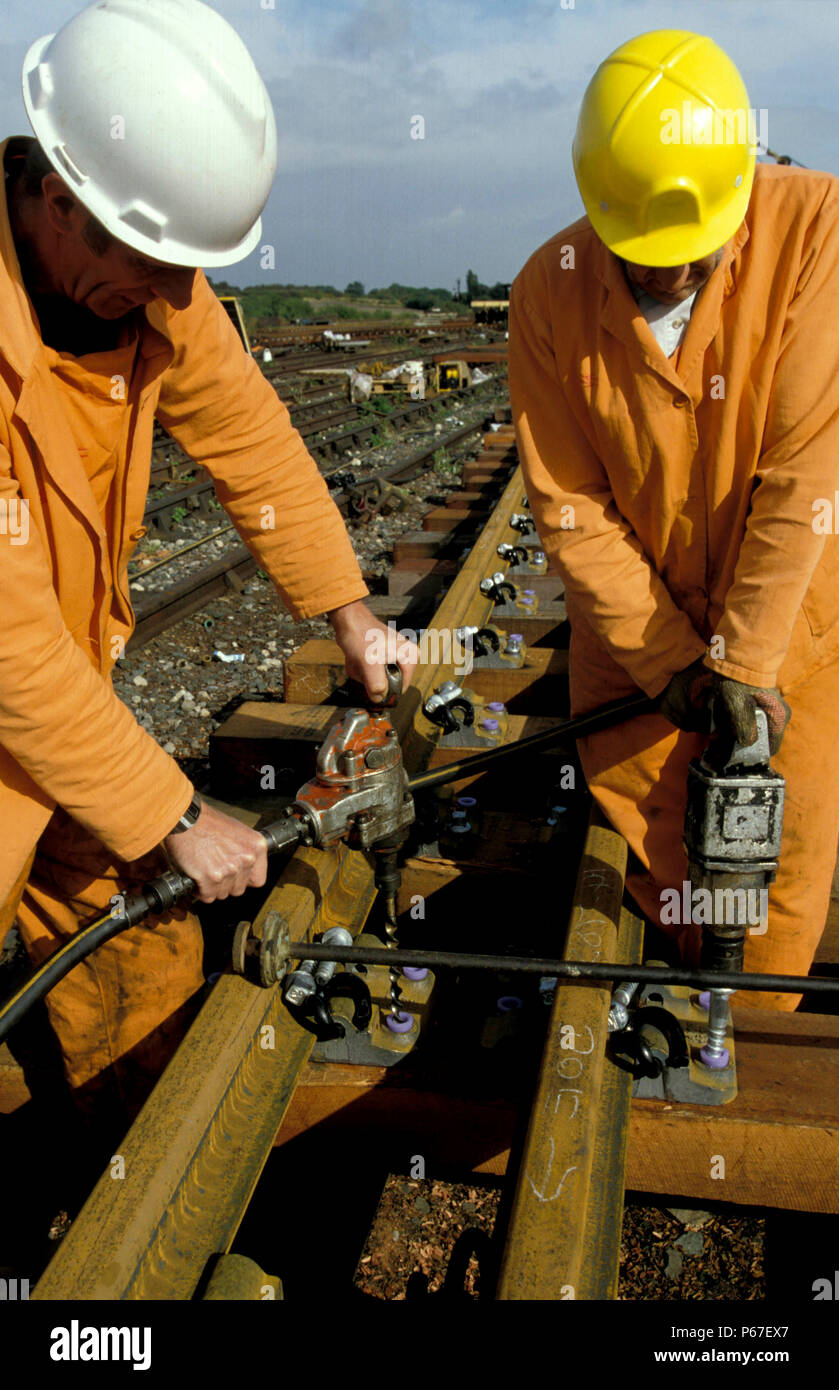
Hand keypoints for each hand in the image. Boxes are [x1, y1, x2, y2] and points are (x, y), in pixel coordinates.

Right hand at [162, 801, 267, 902]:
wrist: (185, 818)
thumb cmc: (206, 821)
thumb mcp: (236, 831)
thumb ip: (244, 851)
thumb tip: (244, 866)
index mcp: (256, 847)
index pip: (258, 879)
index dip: (244, 879)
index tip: (236, 877)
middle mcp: (246, 859)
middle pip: (239, 889)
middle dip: (226, 884)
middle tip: (215, 870)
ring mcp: (229, 870)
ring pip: (222, 893)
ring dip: (212, 887)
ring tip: (204, 869)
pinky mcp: (210, 878)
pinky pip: (207, 896)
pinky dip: (200, 890)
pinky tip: (196, 876)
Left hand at [327, 599, 418, 700]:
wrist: (349, 620)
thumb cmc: (360, 635)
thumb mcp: (369, 663)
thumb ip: (376, 684)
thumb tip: (379, 698)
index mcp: (411, 657)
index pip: (400, 688)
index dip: (383, 691)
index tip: (369, 684)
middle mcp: (408, 655)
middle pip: (390, 683)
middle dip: (373, 680)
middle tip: (364, 667)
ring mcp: (396, 654)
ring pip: (380, 677)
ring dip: (366, 674)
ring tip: (360, 660)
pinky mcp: (385, 653)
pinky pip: (374, 670)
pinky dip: (363, 668)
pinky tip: (358, 658)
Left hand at [657, 658, 790, 754]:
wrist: (735, 654)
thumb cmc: (738, 680)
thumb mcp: (738, 705)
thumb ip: (743, 727)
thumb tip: (746, 744)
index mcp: (779, 718)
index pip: (769, 749)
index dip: (751, 755)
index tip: (732, 755)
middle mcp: (777, 716)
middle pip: (758, 740)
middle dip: (738, 743)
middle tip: (718, 742)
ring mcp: (768, 709)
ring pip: (750, 731)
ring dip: (733, 733)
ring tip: (716, 731)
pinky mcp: (757, 703)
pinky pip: (746, 720)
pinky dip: (733, 723)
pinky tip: (720, 719)